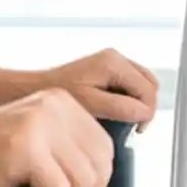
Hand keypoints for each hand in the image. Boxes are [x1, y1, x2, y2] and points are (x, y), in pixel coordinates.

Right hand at [0, 88, 112, 186]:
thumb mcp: (36, 138)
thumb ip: (66, 145)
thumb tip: (100, 173)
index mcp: (58, 101)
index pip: (104, 145)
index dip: (96, 176)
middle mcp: (51, 106)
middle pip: (99, 163)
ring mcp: (37, 125)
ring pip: (83, 178)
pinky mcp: (24, 149)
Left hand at [41, 48, 158, 130]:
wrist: (37, 87)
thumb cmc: (59, 94)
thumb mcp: (91, 104)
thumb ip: (120, 107)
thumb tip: (145, 112)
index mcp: (114, 63)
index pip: (148, 89)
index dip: (146, 112)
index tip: (136, 129)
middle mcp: (116, 57)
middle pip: (149, 84)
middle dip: (145, 106)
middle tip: (132, 126)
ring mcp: (112, 61)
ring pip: (142, 84)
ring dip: (138, 102)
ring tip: (124, 119)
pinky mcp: (107, 68)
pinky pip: (130, 84)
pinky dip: (129, 98)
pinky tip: (116, 110)